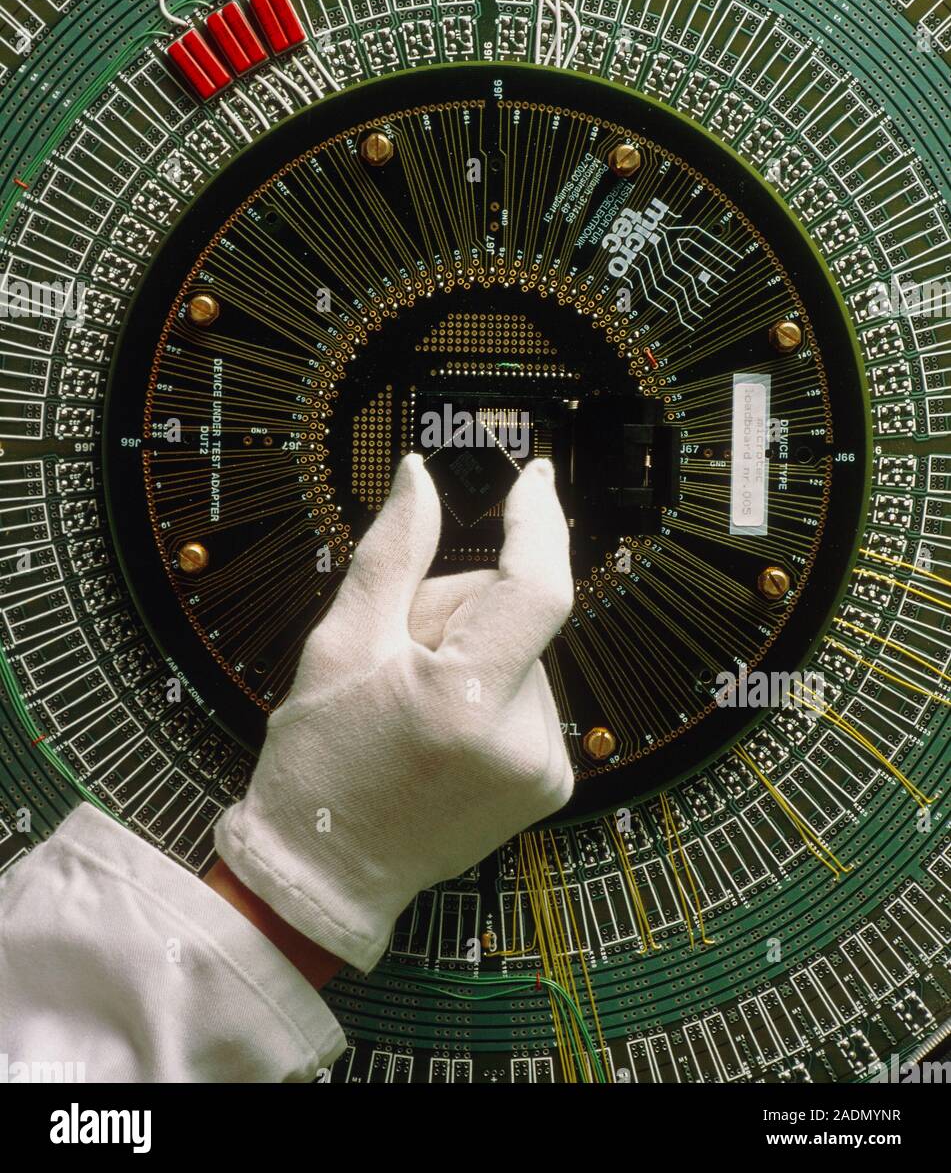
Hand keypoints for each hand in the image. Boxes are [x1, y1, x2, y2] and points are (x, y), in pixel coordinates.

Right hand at [213, 453, 574, 972]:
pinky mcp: (550, 783)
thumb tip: (419, 477)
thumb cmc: (322, 763)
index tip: (533, 480)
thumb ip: (393, 553)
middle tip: (397, 653)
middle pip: (512, 618)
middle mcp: (520, 739)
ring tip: (411, 704)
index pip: (537, 587)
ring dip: (469, 656)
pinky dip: (488, 694)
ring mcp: (542, 767)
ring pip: (519, 655)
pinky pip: (527, 698)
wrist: (327, 874)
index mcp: (466, 702)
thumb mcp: (341, 644)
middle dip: (456, 612)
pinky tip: (441, 729)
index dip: (537, 524)